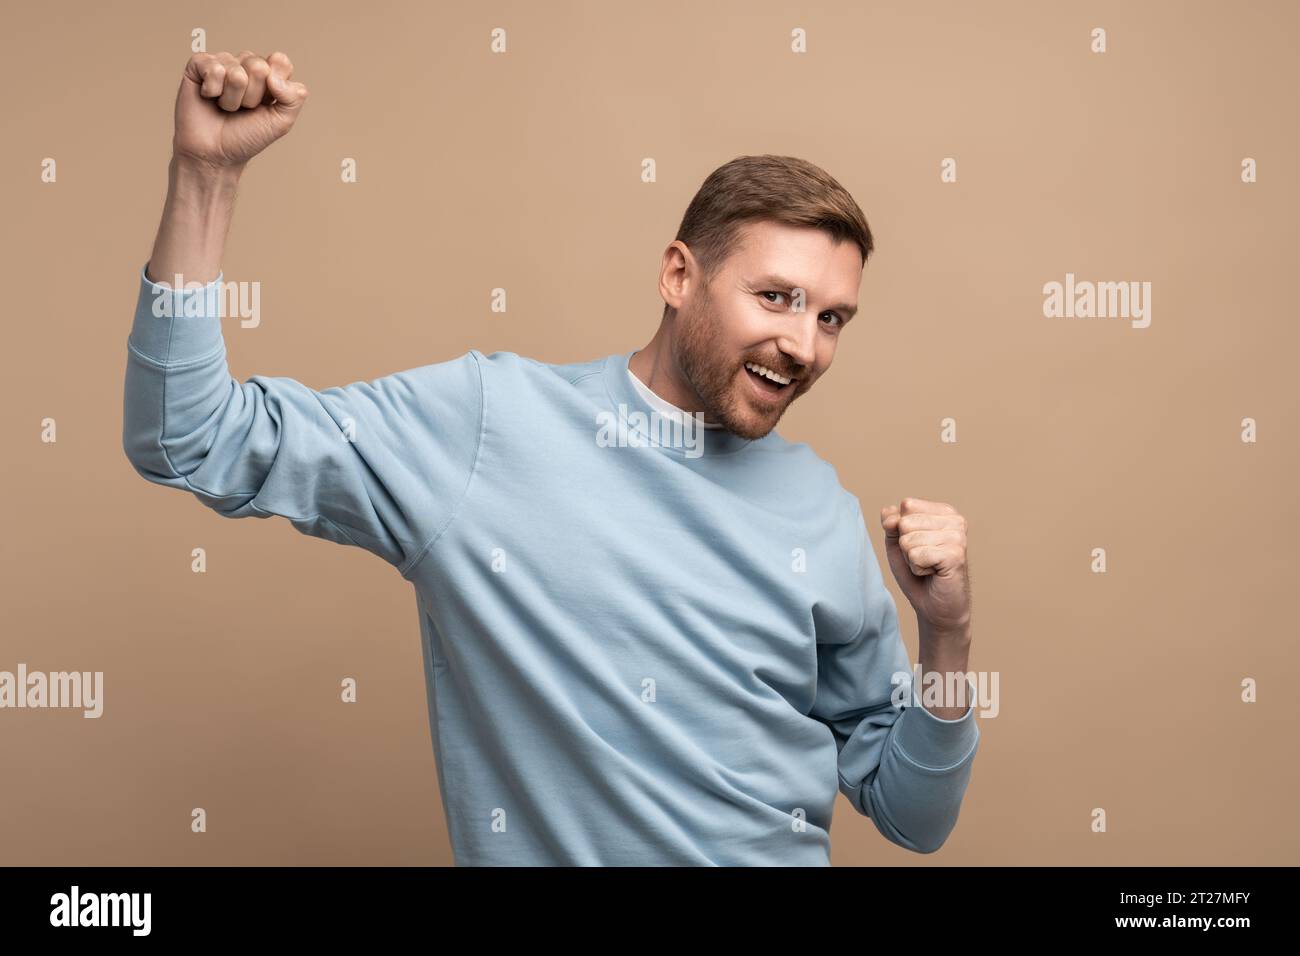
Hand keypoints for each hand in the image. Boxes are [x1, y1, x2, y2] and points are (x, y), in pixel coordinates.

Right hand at [172, 51, 308, 168]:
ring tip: (225, 107)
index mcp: (269, 75)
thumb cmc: (247, 137)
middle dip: (252, 97)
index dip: (275, 86)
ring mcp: (222, 62)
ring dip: (232, 99)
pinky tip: (209, 97)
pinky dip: (213, 90)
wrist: (215, 153)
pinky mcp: (199, 64)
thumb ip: (294, 97)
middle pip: (258, 67)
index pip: (281, 62)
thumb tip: (273, 76)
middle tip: (243, 110)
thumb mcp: (281, 122)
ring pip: (236, 72)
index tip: (266, 104)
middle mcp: (246, 65)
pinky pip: (213, 68)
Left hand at [880, 498, 970, 635]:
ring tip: (929, 567)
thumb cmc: (918, 573)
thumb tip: (890, 516)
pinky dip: (918, 569)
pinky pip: (916, 555)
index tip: (918, 546)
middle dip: (906, 546)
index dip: (901, 530)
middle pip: (905, 523)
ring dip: (912, 559)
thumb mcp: (898, 544)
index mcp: (944, 512)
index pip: (906, 505)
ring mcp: (958, 537)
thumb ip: (891, 524)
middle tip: (923, 560)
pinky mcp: (955, 555)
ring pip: (908, 540)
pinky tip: (933, 573)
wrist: (936, 606)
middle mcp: (955, 520)